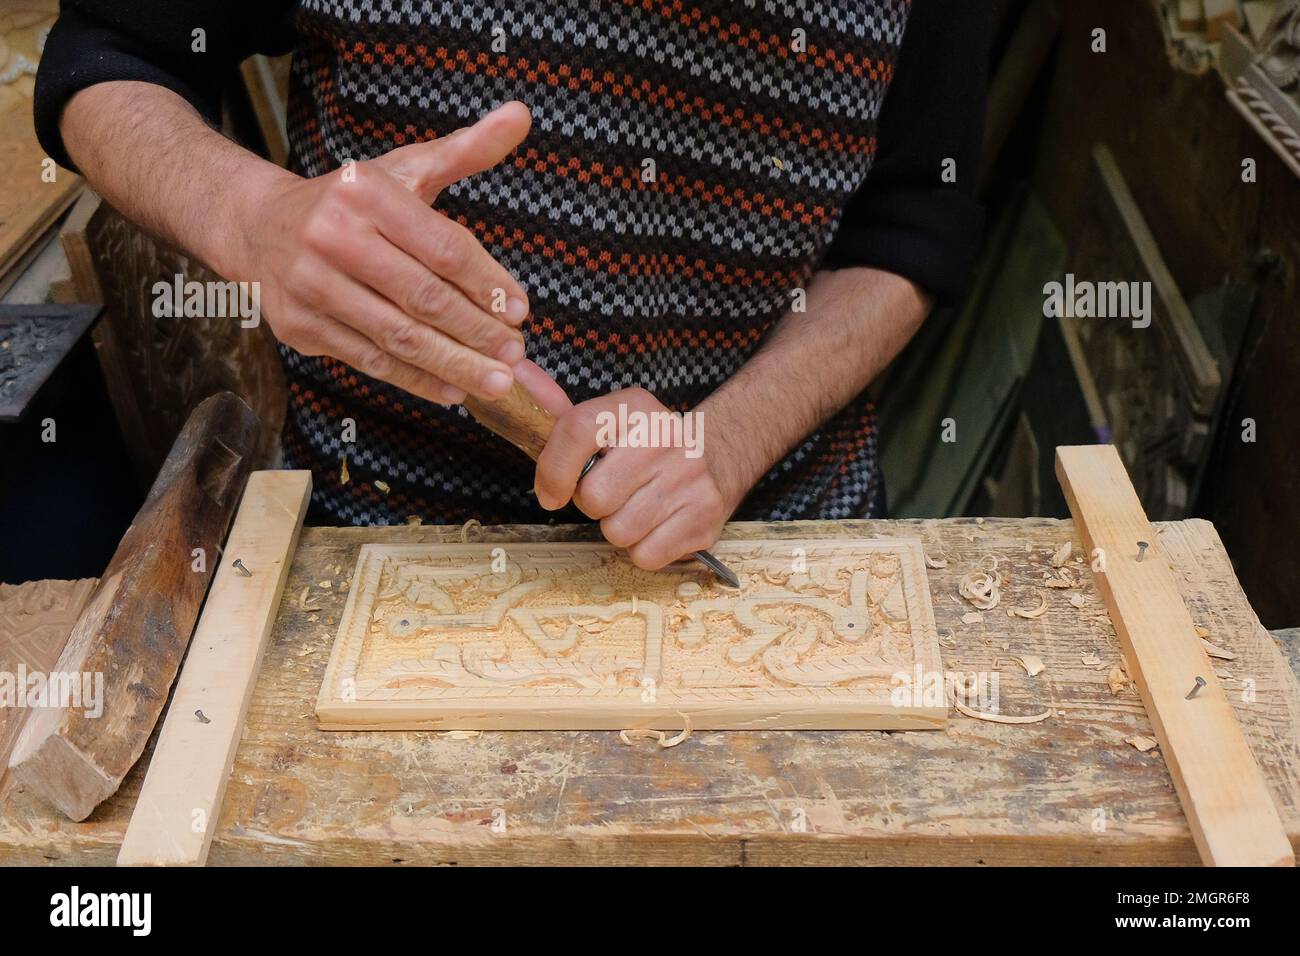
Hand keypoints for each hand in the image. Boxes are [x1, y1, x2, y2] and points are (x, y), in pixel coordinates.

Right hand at [222, 102, 533, 403]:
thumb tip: (521, 117)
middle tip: (516, 354)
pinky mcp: (300, 328)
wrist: (257, 227)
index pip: (441, 246)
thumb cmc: (349, 201)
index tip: (521, 310)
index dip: (486, 282)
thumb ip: (465, 151)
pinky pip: (370, 361)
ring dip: (454, 364)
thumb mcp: (404, 169)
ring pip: (398, 337)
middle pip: (422, 297)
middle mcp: (332, 238)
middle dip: (476, 331)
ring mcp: (312, 287)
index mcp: (364, 194)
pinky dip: (416, 380)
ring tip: (496, 381)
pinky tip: (453, 388)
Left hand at [529, 380, 742, 569]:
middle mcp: (665, 438)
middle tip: (613, 493)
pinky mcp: (704, 519)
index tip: (550, 493)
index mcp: (635, 407)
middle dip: (594, 504)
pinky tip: (658, 525)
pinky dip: (645, 549)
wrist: (720, 456)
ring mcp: (689, 480)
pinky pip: (645, 555)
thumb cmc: (647, 446)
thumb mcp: (612, 419)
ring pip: (618, 531)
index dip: (553, 469)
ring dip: (620, 527)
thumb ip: (561, 409)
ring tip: (638, 506)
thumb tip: (515, 374)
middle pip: (594, 497)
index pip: (577, 429)